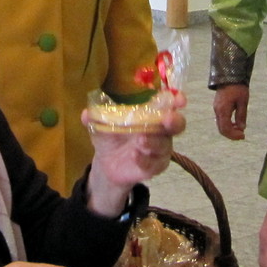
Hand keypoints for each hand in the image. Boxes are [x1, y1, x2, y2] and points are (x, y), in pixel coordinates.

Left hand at [83, 92, 185, 215]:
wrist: (107, 163)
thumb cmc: (111, 136)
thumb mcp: (101, 125)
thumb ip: (96, 117)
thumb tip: (87, 113)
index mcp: (151, 112)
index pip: (169, 103)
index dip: (176, 99)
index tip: (178, 99)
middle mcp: (161, 129)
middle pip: (177, 124)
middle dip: (174, 120)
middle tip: (166, 119)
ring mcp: (160, 149)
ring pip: (165, 145)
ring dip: (154, 142)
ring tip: (140, 141)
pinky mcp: (156, 166)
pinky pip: (156, 164)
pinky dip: (146, 160)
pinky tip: (135, 157)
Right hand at [213, 84, 248, 139]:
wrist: (229, 75)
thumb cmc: (238, 88)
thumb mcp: (243, 102)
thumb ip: (241, 116)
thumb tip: (242, 128)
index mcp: (223, 110)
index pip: (226, 129)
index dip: (234, 135)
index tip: (243, 136)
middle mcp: (217, 111)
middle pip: (221, 129)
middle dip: (231, 135)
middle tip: (242, 136)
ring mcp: (216, 109)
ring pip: (220, 125)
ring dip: (229, 130)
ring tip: (239, 130)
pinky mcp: (217, 106)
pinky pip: (220, 120)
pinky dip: (227, 124)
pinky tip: (235, 123)